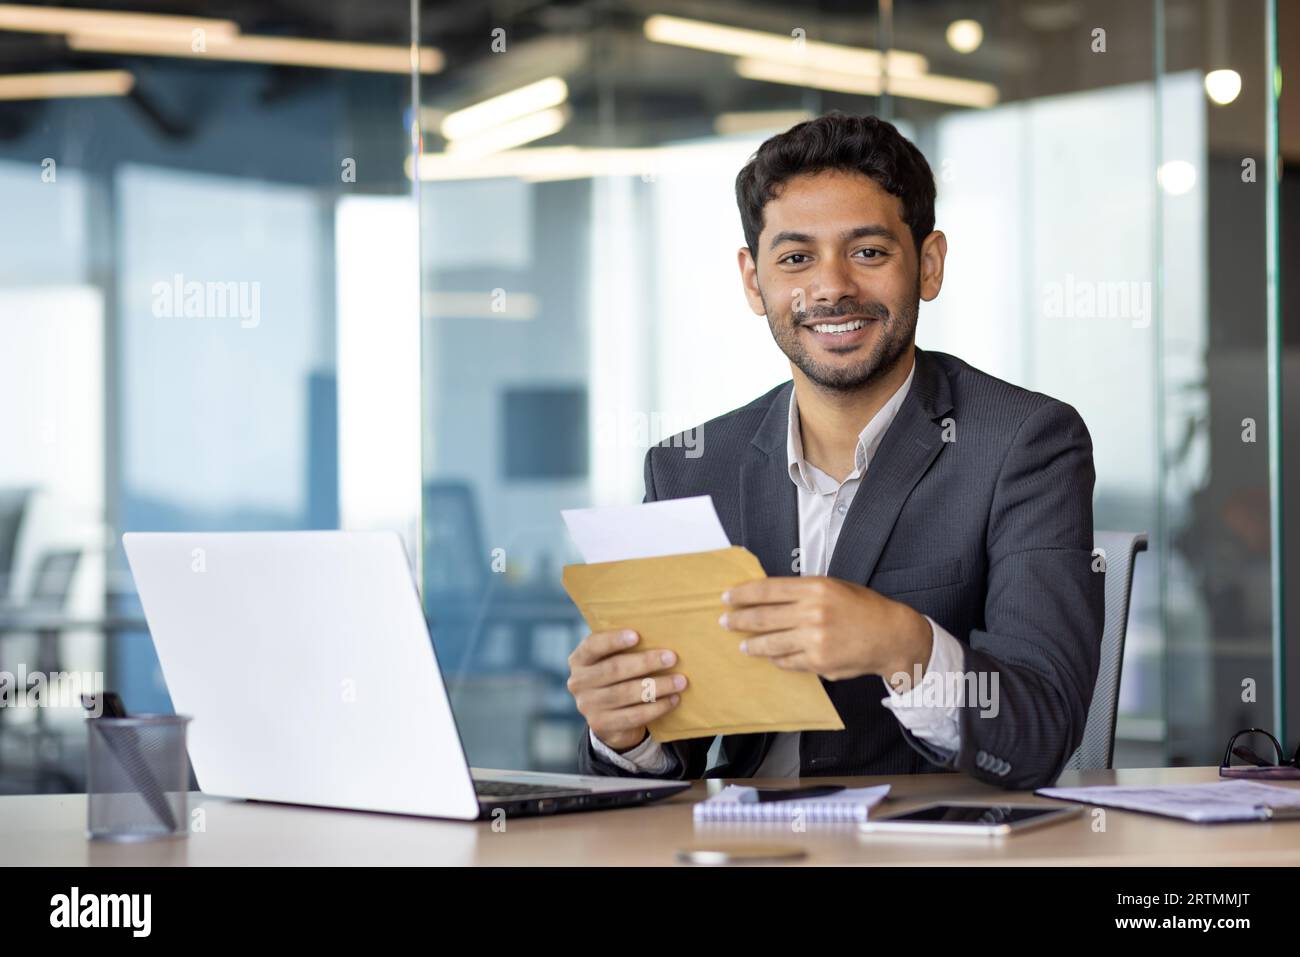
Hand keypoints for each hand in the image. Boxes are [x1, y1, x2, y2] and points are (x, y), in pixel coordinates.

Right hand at [567, 630, 686, 751]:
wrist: (609, 718)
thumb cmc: (617, 677)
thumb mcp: (612, 660)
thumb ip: (625, 648)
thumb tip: (661, 633)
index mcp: (579, 660)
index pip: (592, 646)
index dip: (613, 640)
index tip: (637, 635)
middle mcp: (578, 682)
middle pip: (614, 669)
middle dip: (645, 662)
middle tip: (672, 658)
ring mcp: (588, 706)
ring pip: (626, 693)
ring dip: (657, 686)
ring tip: (680, 681)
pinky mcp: (602, 725)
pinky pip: (633, 715)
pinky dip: (656, 707)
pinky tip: (673, 699)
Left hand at [719, 577, 931, 685]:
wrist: (891, 636)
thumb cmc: (863, 609)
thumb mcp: (833, 587)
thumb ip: (802, 592)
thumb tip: (768, 597)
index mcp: (815, 588)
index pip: (767, 590)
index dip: (743, 594)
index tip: (727, 597)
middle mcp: (812, 613)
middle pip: (762, 617)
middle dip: (738, 620)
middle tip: (725, 621)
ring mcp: (814, 640)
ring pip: (770, 643)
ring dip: (752, 644)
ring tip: (743, 644)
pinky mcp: (818, 663)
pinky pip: (787, 661)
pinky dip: (776, 659)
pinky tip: (771, 656)